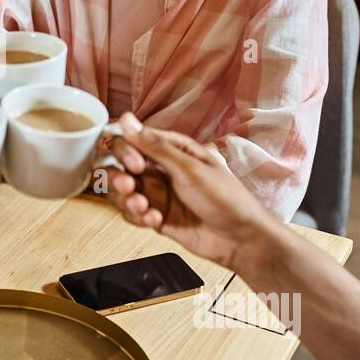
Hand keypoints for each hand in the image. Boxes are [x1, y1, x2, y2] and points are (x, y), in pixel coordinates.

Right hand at [107, 113, 282, 270]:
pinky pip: (132, 215)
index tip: (135, 165)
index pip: (132, 141)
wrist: (240, 238)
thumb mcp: (188, 168)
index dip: (125, 151)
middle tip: (131, 187)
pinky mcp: (156, 216)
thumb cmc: (225, 198)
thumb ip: (154, 146)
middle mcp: (161, 170)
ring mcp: (158, 194)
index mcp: (171, 150)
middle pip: (121, 167)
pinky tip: (156, 220)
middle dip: (120, 178)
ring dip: (127, 200)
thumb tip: (128, 120)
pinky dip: (138, 218)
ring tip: (144, 208)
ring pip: (122, 192)